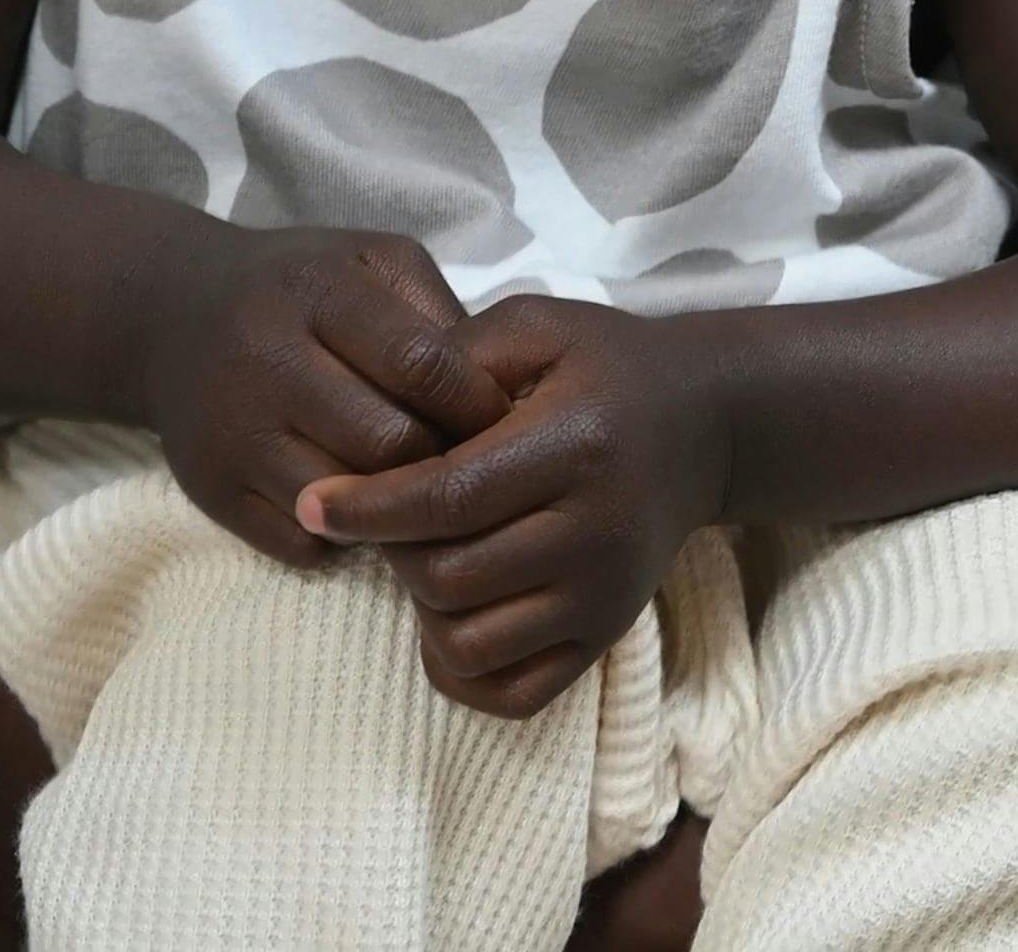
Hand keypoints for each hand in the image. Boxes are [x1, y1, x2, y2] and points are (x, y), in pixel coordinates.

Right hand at [134, 223, 511, 570]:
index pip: (419, 363)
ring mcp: (233, 434)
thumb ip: (434, 312)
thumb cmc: (301, 285)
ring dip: (393, 509)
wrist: (171, 314)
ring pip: (343, 503)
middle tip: (468, 467)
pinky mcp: (210, 492)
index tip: (505, 421)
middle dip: (439, 461)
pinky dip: (342, 538)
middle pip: (385, 443)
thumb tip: (495, 390)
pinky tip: (359, 510)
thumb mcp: (372, 263)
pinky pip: (299, 544)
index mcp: (319, 293)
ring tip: (417, 491)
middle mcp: (268, 361)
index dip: (474, 402)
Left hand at [300, 293, 731, 719]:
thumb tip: (378, 409)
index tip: (314, 502)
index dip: (367, 507)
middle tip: (385, 516)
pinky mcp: (605, 637)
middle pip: (447, 577)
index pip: (448, 498)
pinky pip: (510, 693)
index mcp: (575, 445)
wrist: (704, 424)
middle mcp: (594, 531)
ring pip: (468, 644)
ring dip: (423, 608)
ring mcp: (603, 597)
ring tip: (427, 557)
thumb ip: (458, 354)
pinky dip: (460, 668)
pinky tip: (452, 615)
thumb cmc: (607, 366)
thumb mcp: (539, 325)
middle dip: (392, 551)